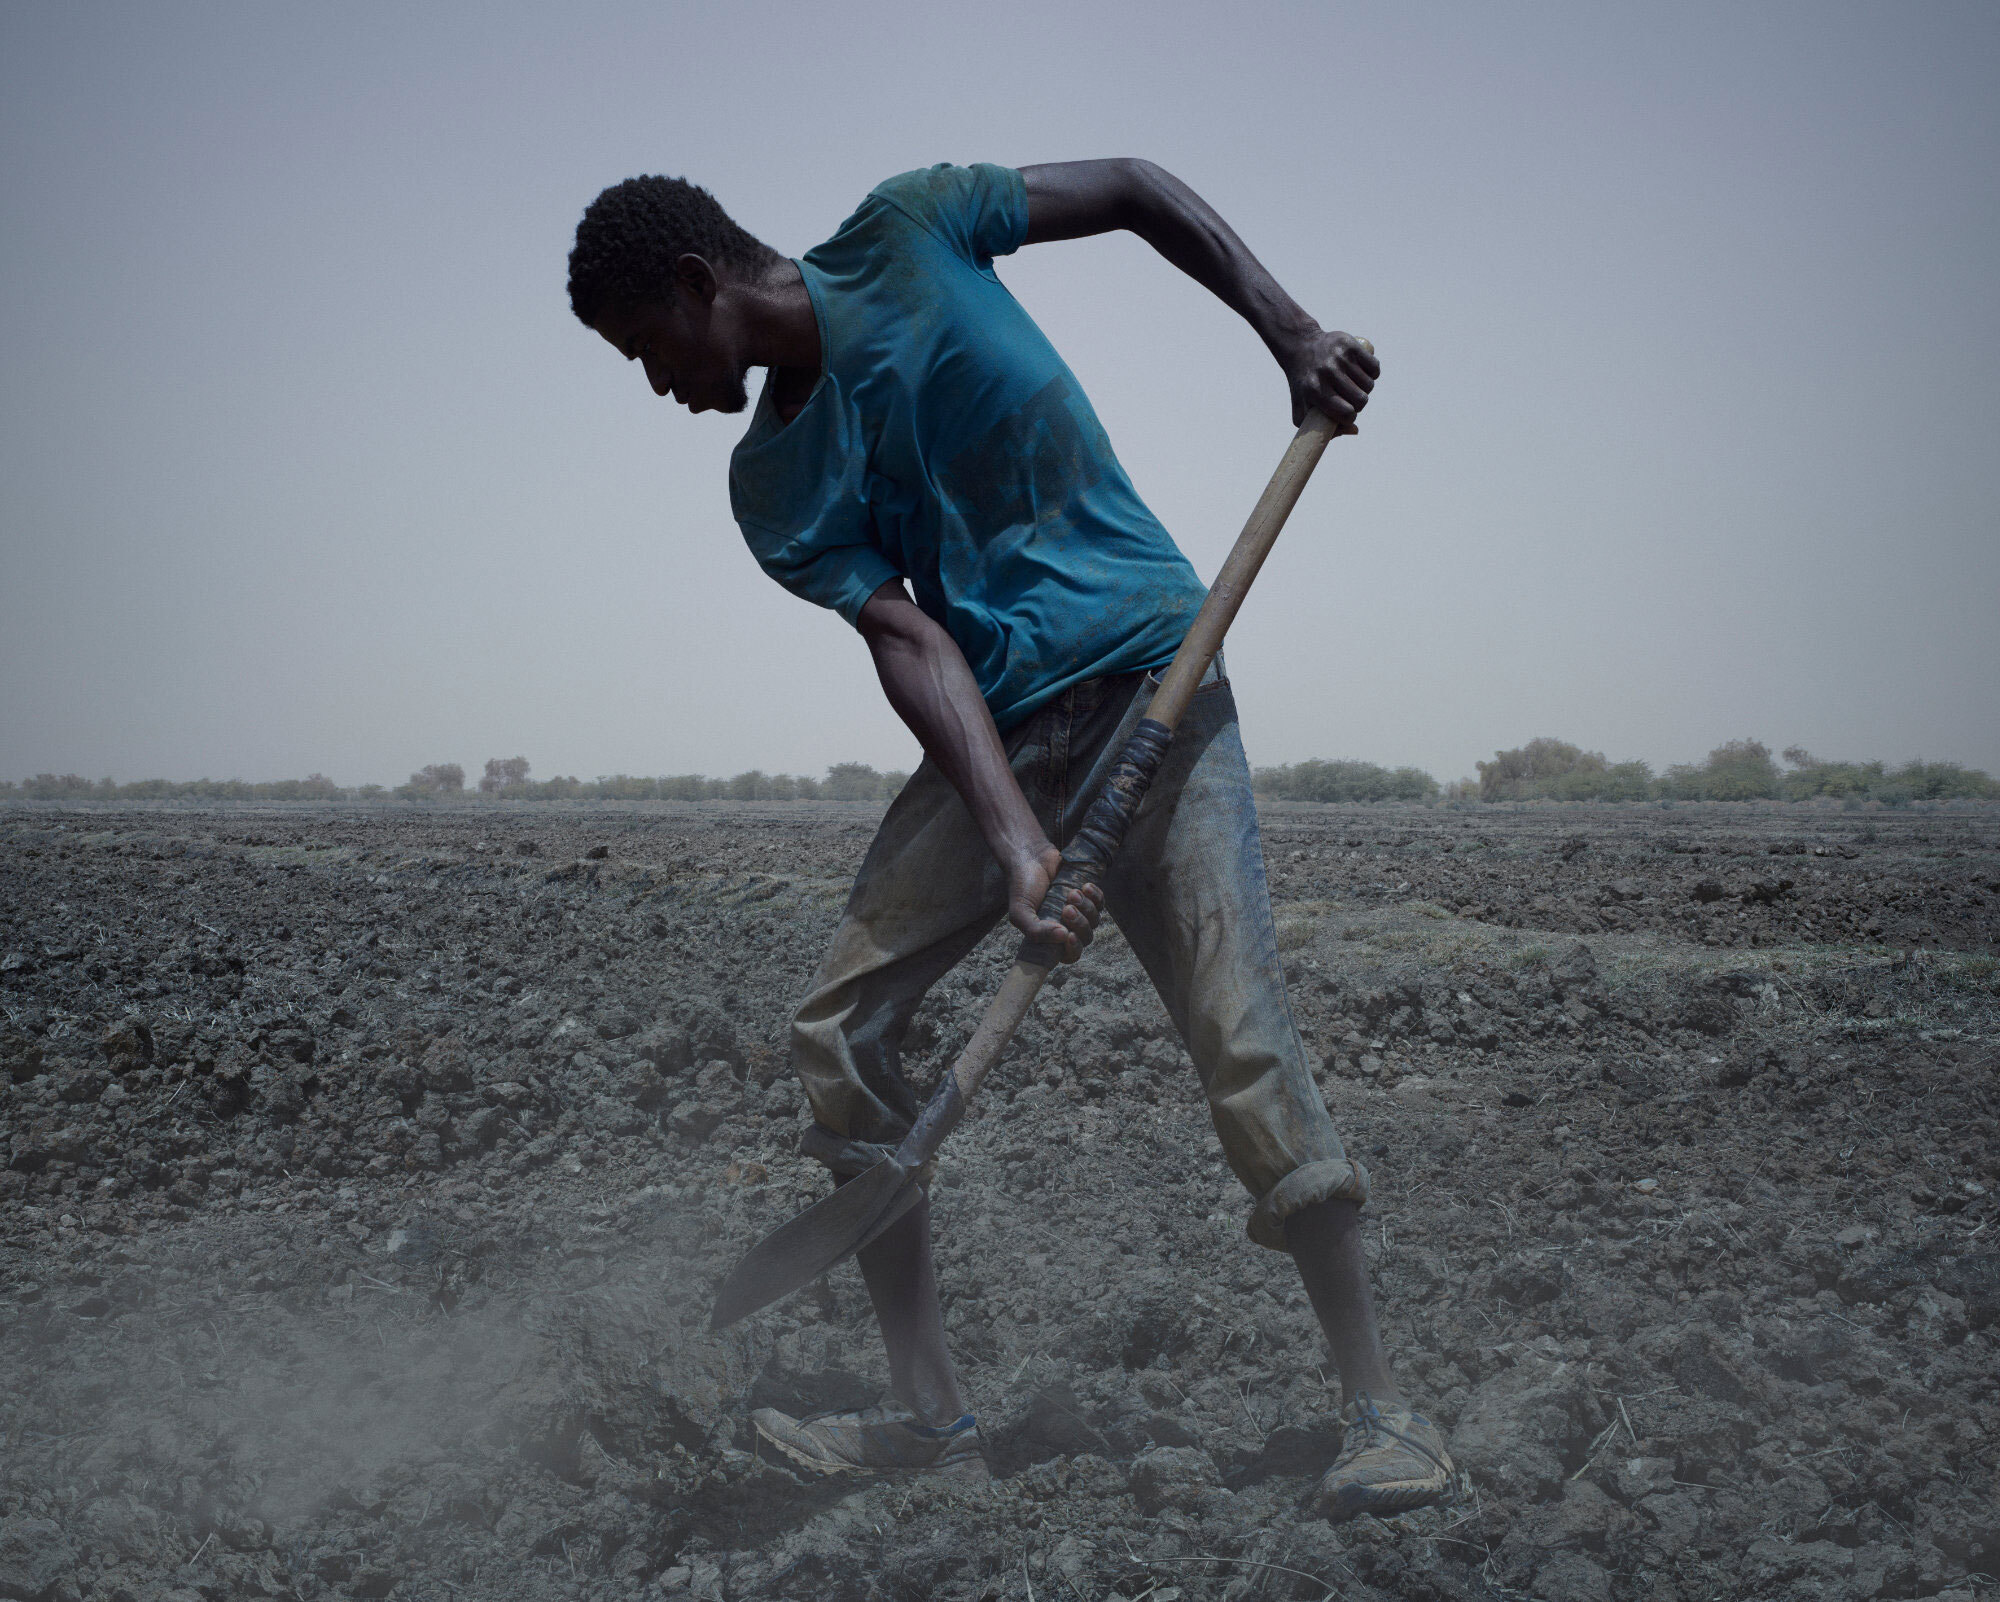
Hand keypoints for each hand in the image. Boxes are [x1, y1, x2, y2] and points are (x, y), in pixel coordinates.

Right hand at [1007, 843, 1104, 962]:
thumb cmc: (1022, 886)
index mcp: (1050, 937)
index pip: (1069, 955)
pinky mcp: (1088, 897)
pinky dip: (1096, 896)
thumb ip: (1035, 931)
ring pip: (1095, 920)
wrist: (1030, 857)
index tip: (1069, 935)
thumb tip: (1062, 936)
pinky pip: (1101, 903)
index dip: (1073, 949)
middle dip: (1079, 923)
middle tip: (1067, 907)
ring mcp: (1079, 912)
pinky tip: (1085, 886)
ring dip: (1087, 907)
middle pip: (1086, 938)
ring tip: (1072, 892)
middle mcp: (1066, 927)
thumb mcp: (1020, 911)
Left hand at [1281, 328, 1378, 433]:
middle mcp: (1327, 372)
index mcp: (1315, 391)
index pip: (1347, 413)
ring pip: (1369, 385)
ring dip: (1364, 388)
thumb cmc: (1304, 384)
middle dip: (1358, 404)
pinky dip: (1372, 372)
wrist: (1300, 347)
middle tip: (1349, 398)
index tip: (1345, 413)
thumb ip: (1323, 429)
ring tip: (1353, 384)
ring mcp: (1339, 357)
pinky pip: (1374, 367)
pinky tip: (1361, 372)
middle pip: (1361, 400)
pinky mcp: (1350, 345)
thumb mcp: (1302, 409)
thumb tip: (1354, 430)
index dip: (1350, 417)